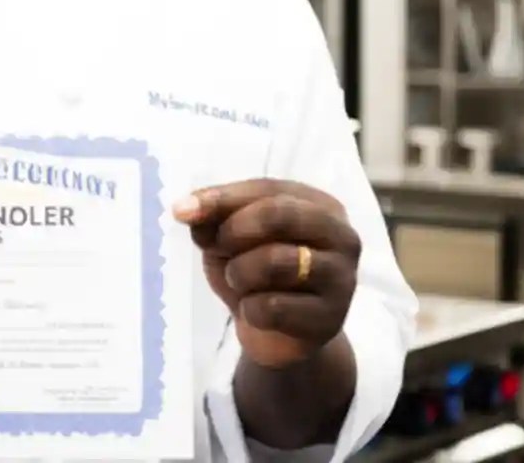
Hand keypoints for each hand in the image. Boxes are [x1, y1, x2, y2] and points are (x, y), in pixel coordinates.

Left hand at [173, 179, 360, 367]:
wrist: (274, 334)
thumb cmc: (254, 272)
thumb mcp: (229, 237)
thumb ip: (213, 216)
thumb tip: (185, 208)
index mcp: (319, 205)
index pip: (266, 189)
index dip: (221, 198)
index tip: (181, 212)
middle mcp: (341, 236)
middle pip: (279, 215)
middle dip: (234, 231)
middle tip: (216, 248)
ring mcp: (342, 279)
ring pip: (277, 261)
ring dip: (239, 272)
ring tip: (238, 281)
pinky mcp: (330, 319)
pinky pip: (273, 307)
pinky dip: (249, 309)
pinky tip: (254, 311)